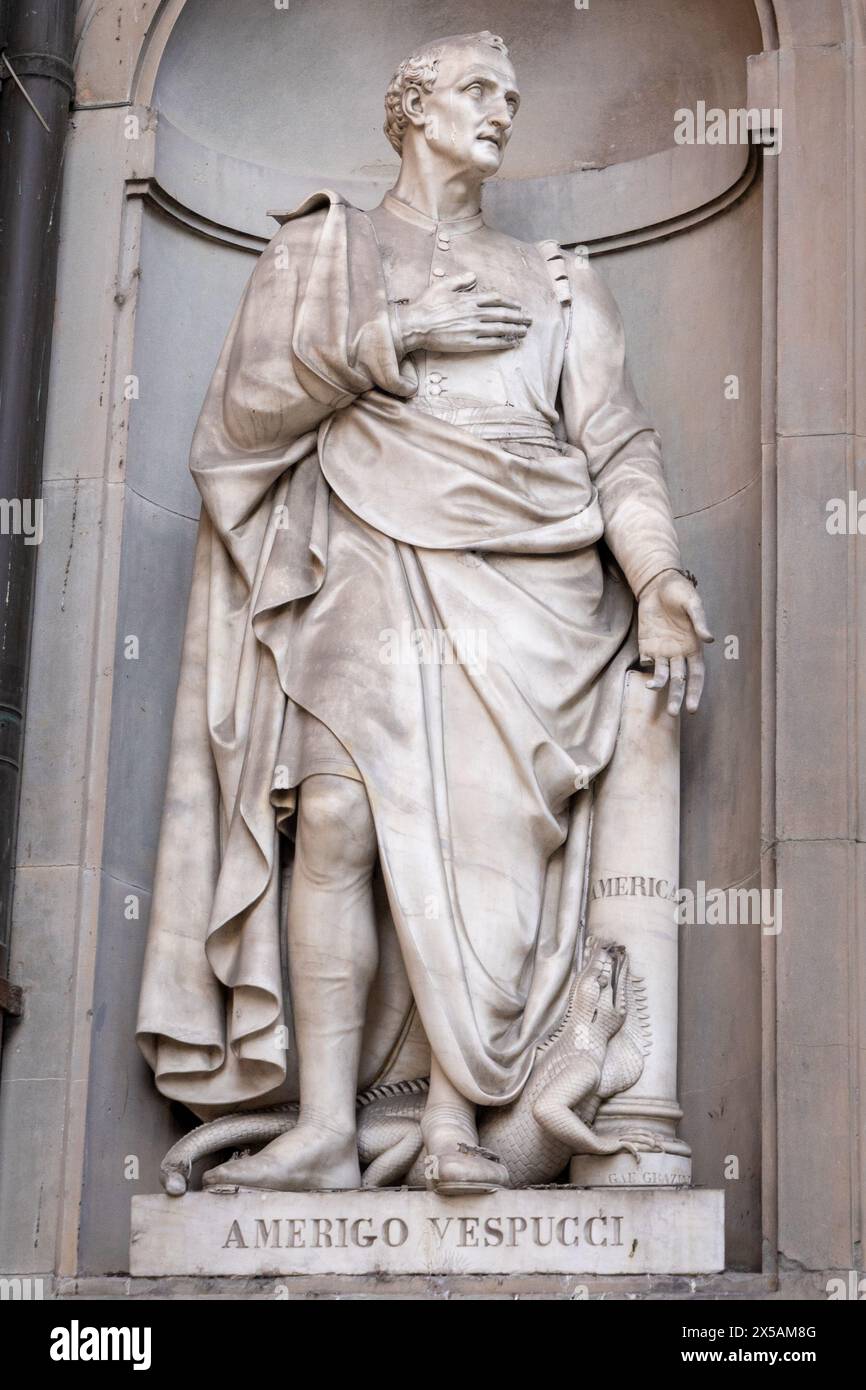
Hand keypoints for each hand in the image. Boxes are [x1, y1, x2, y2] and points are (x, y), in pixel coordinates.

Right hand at [396, 271, 531, 353]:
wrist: (416, 326)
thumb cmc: (426, 305)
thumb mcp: (442, 286)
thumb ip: (460, 280)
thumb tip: (473, 276)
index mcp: (469, 299)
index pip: (496, 299)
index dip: (510, 302)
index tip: (519, 306)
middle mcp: (474, 313)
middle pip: (502, 314)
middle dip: (518, 317)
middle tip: (529, 320)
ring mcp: (472, 329)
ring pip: (500, 328)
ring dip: (515, 329)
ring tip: (525, 331)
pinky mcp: (468, 343)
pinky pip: (491, 343)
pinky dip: (504, 342)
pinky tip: (512, 343)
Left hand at [637, 571, 712, 715]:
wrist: (656, 583)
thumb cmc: (680, 592)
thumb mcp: (692, 603)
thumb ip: (699, 621)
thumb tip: (710, 639)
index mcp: (694, 647)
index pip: (696, 676)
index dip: (695, 692)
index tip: (692, 708)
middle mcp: (679, 653)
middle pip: (679, 681)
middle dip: (677, 697)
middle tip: (672, 713)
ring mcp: (662, 651)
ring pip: (662, 675)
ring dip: (659, 687)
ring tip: (653, 691)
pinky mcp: (647, 644)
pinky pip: (647, 662)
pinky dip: (646, 670)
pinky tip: (646, 673)